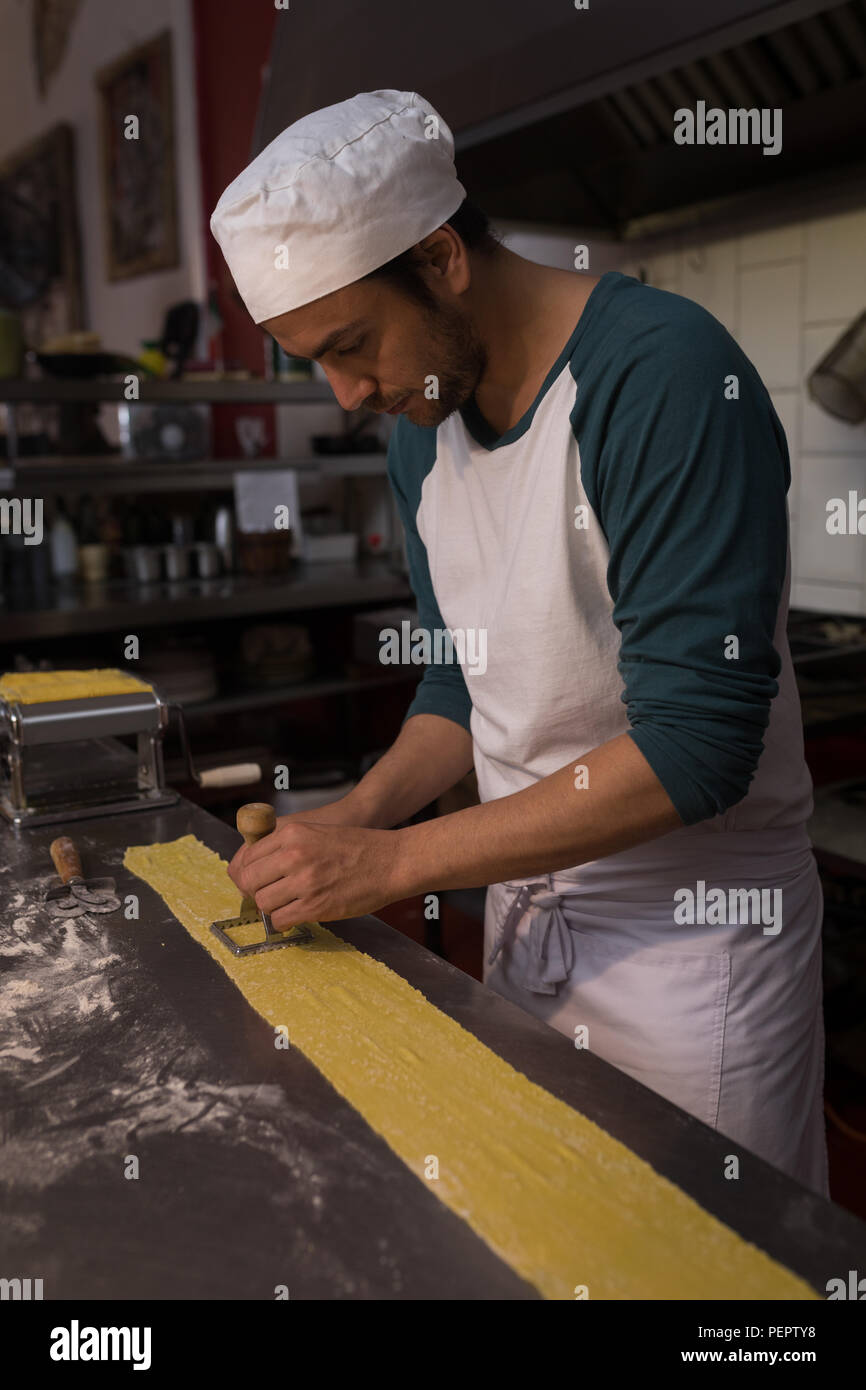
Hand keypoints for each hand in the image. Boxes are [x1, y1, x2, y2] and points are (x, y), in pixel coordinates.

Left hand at [228, 819, 406, 931]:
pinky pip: (281, 919)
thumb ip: (285, 845)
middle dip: (254, 891)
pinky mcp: (316, 905)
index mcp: (292, 833)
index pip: (247, 857)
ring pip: (263, 902)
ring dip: (270, 908)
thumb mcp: (315, 832)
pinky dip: (282, 921)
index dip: (246, 873)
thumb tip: (256, 866)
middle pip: (249, 880)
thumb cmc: (357, 846)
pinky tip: (293, 916)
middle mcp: (294, 855)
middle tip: (266, 895)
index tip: (252, 881)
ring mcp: (305, 881)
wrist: (391, 861)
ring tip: (284, 905)